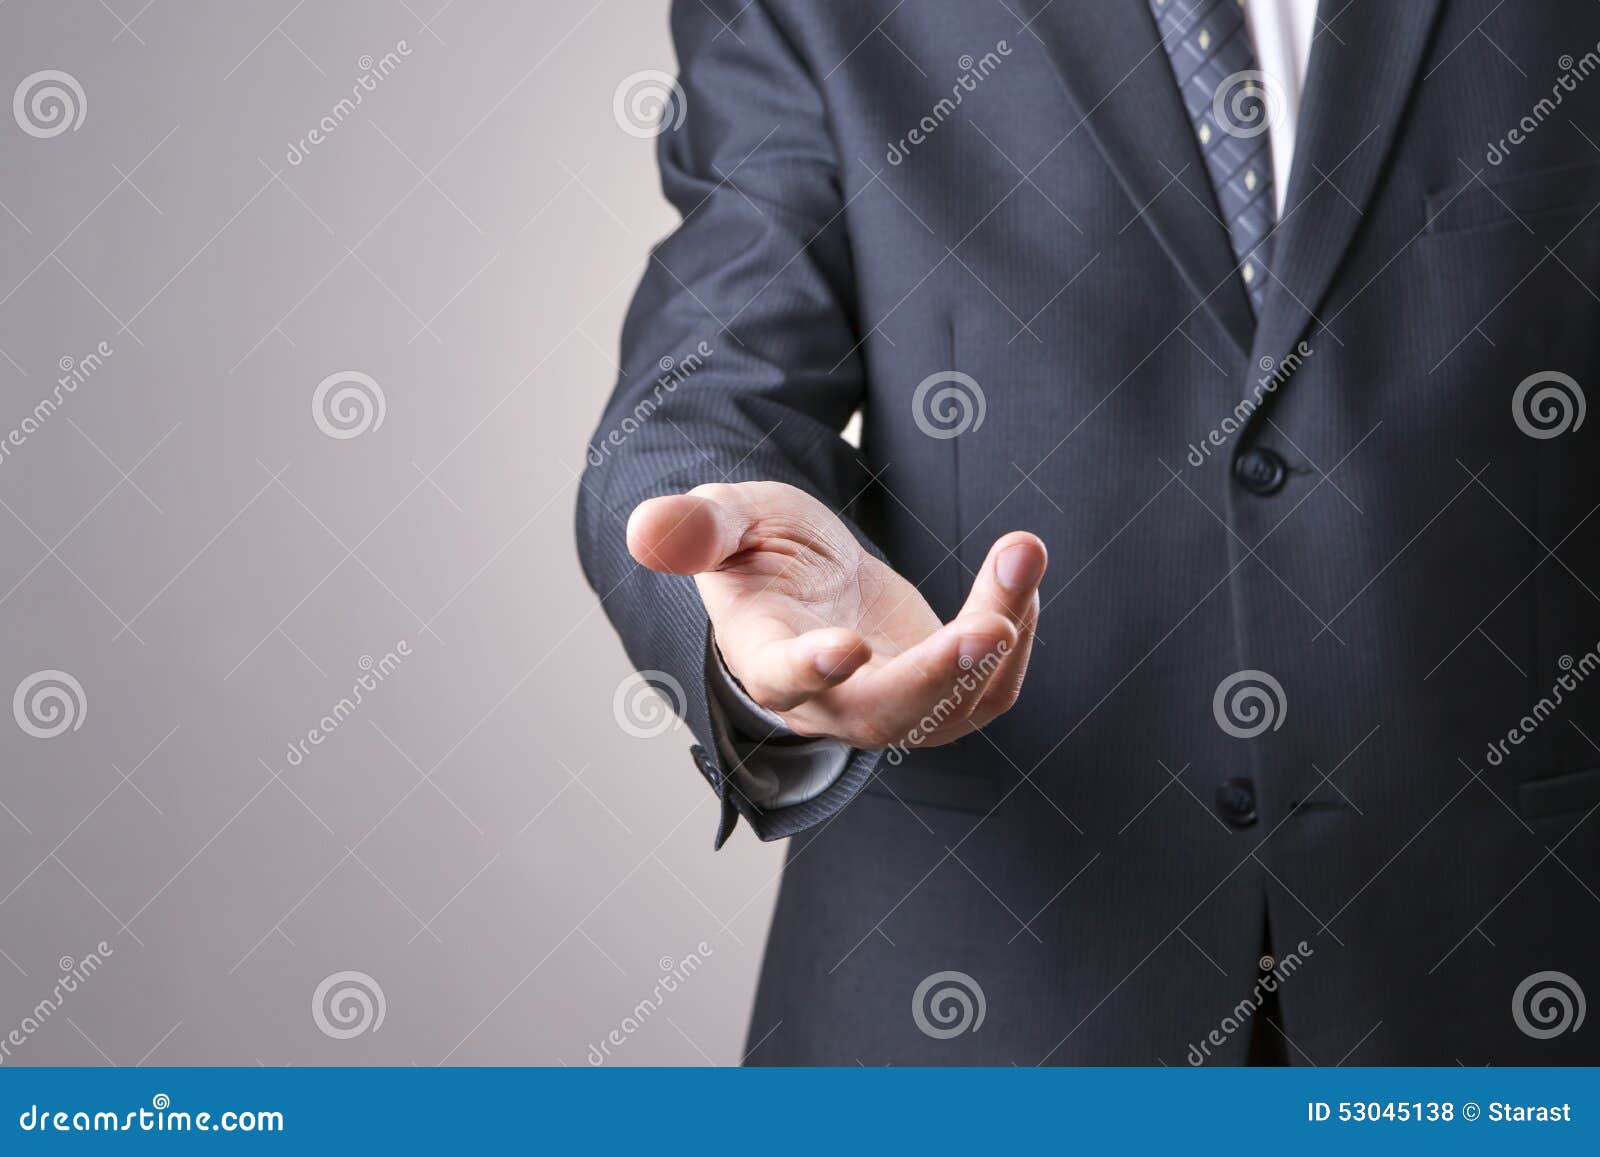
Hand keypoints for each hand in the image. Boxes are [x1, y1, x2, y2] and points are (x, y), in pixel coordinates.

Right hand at [626, 481, 1045, 749]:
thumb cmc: (757, 546)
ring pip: (952, 707)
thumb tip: (646, 531)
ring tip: (1022, 552)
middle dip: (939, 677)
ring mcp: (888, 703)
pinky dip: (1017, 637)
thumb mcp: (728, 518)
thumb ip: (696, 527)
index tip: (847, 645)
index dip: (813, 669)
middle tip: (990, 624)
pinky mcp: (936, 694)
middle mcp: (827, 699)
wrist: (805, 577)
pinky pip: (989, 691)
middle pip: (885, 714)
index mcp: (763, 653)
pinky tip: (1022, 576)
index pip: (783, 678)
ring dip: (999, 640)